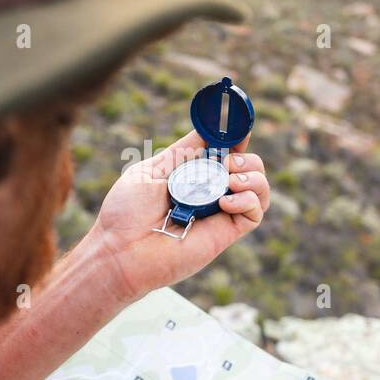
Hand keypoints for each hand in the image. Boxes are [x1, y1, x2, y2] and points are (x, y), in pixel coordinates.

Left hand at [87, 128, 268, 301]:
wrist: (120, 250)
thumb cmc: (127, 211)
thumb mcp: (153, 169)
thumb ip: (184, 150)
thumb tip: (210, 129)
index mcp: (192, 175)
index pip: (226, 153)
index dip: (236, 140)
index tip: (239, 132)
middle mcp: (210, 193)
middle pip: (249, 168)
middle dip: (247, 158)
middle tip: (226, 162)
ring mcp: (219, 213)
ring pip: (259, 190)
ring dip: (253, 176)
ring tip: (229, 179)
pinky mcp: (225, 233)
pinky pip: (254, 213)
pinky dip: (248, 200)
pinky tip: (224, 201)